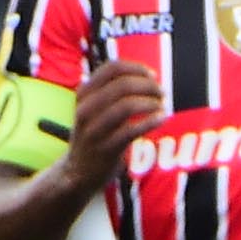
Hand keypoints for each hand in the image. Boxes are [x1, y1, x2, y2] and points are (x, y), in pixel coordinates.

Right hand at [61, 61, 165, 192]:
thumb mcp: (95, 107)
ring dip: (151, 103)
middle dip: (148, 86)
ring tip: (161, 107)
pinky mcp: (105, 149)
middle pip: (123, 85)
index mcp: (84, 94)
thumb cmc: (96, 132)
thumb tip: (149, 76)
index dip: (137, 68)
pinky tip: (162, 118)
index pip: (112, 68)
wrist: (78, 171)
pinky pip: (132, 130)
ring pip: (127, 105)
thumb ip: (114, 90)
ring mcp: (94, 130)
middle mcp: (85, 109)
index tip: (152, 76)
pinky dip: (152, 121)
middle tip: (161, 93)